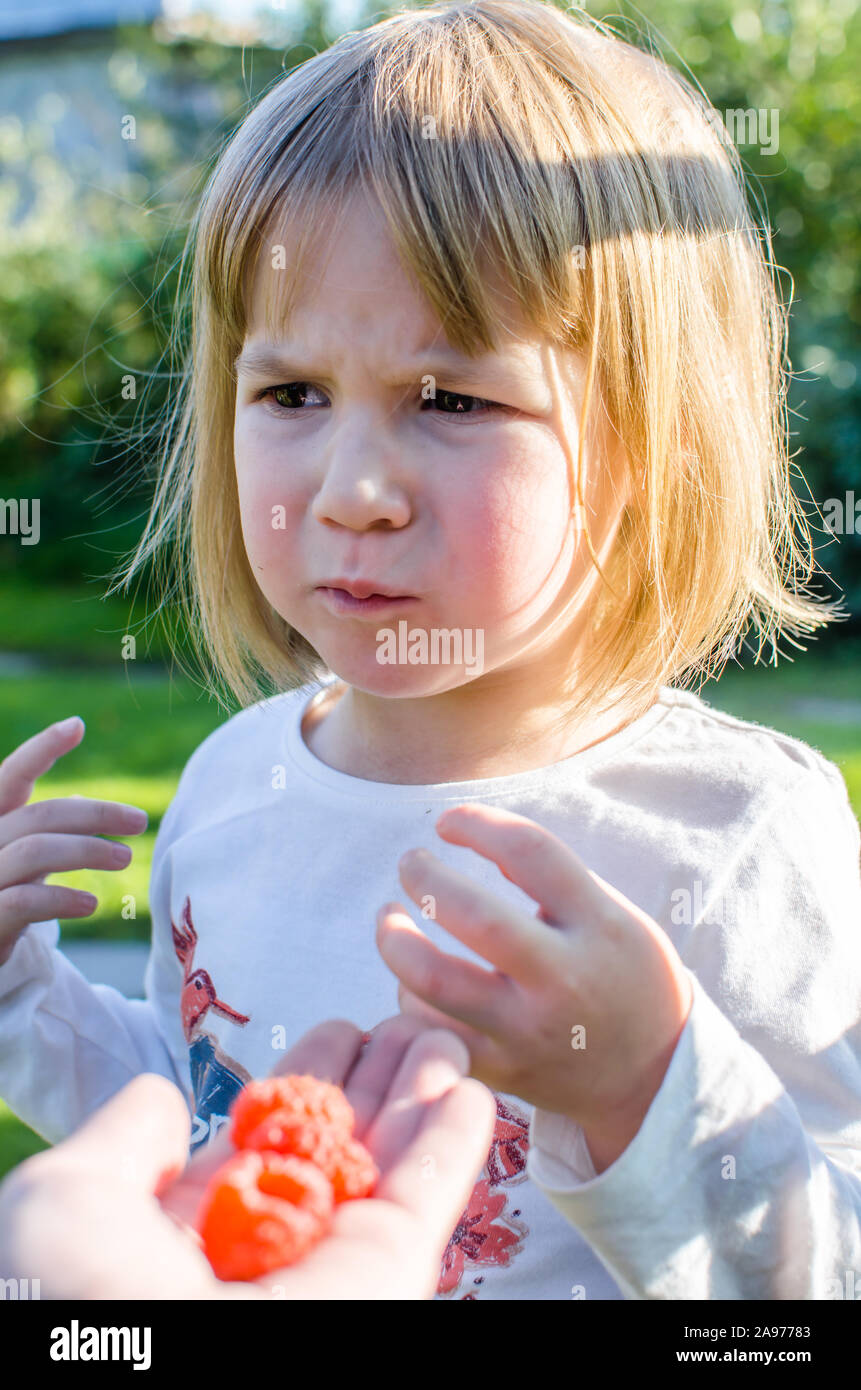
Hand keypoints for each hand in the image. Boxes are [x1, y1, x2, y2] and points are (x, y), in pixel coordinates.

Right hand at [0, 717, 147, 965]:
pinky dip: (63, 898)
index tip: (76, 726)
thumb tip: (83, 802)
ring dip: (88, 850)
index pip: (9, 777)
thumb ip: (41, 834)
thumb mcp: (19, 865)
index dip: (39, 749)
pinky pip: (24, 901)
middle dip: (95, 813)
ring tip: (126, 857)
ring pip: (35, 851)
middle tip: (140, 821)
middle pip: (40, 814)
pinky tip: (91, 903)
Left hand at [0, 1015, 495, 1298]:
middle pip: (336, 1142)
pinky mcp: (387, 1278)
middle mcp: (268, 1246)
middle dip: (373, 1076)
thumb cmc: (83, 1303)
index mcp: (191, 1234)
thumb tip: (165, 1102)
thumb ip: (122, 1143)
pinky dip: (454, 1143)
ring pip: (390, 1162)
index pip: (263, 1140)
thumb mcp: (69, 1202)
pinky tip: (469, 1089)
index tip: (339, 1030)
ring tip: (443, 1032)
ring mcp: (331, 1264)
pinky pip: (428, 1199)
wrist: (151, 1380)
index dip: (304, 1079)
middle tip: (407, 1018)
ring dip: (422, 1092)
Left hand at [376, 803, 693, 1170]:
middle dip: (425, 878)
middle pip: (475, 917)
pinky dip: (409, 1000)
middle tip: (410, 864)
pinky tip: (413, 983)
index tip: (448, 822)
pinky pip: (430, 1030)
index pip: (529, 851)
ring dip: (395, 941)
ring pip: (435, 980)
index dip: (477, 823)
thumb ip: (554, 879)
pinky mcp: (502, 1072)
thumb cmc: (623, 974)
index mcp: (600, 925)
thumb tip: (476, 835)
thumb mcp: (615, 914)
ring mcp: (529, 1031)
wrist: (653, 1076)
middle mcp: (564, 978)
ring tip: (389, 918)